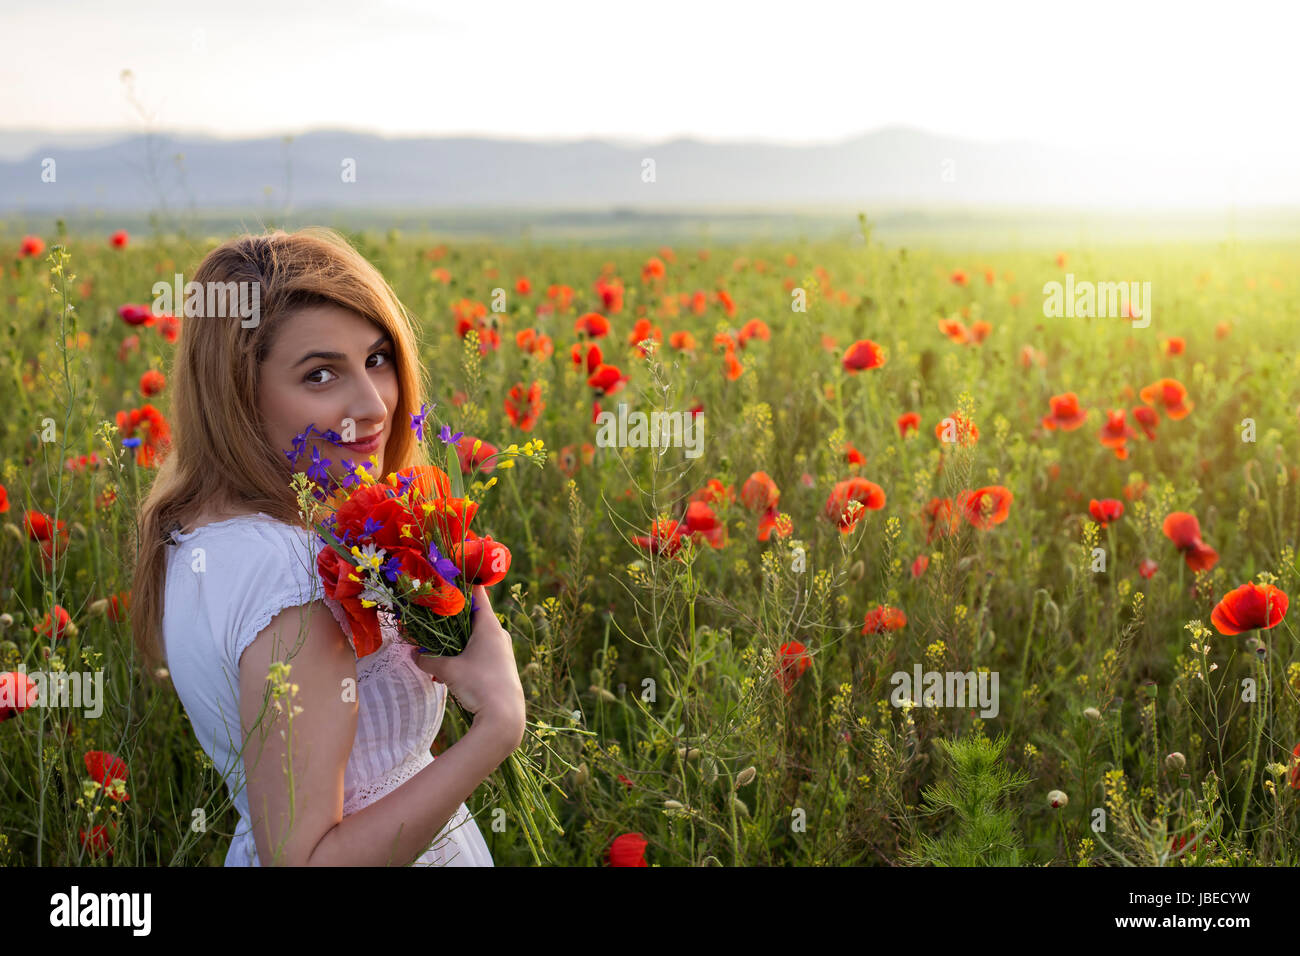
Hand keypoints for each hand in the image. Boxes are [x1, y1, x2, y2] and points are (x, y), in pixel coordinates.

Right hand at [415, 585, 525, 739]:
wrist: (504, 717)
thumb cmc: (479, 685)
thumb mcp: (448, 670)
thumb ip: (428, 659)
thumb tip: (413, 654)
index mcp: (489, 626)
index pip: (477, 594)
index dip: (461, 584)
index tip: (446, 577)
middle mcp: (499, 634)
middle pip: (474, 615)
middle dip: (452, 617)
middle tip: (431, 614)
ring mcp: (502, 651)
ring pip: (476, 636)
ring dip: (456, 640)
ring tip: (436, 647)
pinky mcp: (501, 666)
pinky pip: (480, 652)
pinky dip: (464, 654)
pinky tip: (449, 670)